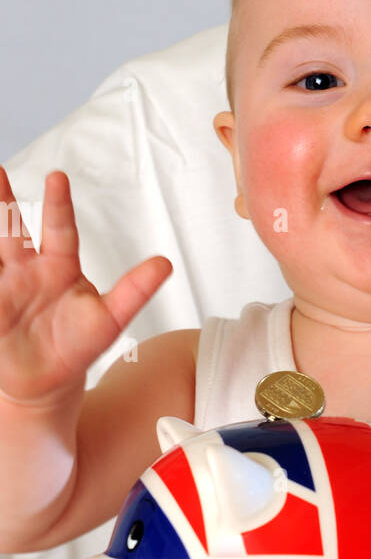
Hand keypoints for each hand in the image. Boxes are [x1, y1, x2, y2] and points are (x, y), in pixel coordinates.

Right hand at [0, 167, 172, 405]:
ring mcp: (5, 284)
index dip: (58, 204)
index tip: (57, 178)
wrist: (49, 381)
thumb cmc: (80, 345)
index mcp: (60, 265)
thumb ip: (135, 290)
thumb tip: (165, 264)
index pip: (59, 228)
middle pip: (12, 227)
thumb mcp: (111, 318)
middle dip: (3, 199)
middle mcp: (29, 268)